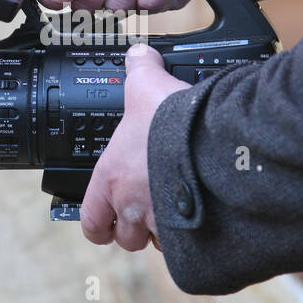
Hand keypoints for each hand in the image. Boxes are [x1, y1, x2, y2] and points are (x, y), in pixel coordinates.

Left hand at [80, 44, 189, 250]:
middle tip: (148, 211)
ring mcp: (161, 222)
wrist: (211, 142)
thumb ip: (141, 70)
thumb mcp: (148, 87)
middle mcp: (131, 206)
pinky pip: (185, 248)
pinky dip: (190, 239)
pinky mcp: (191, 233)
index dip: (97, 225)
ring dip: (162, 233)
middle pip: (125, 237)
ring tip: (175, 214)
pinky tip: (201, 221)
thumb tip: (138, 54)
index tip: (105, 224)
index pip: (91, 220)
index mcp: (112, 178)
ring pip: (156, 243)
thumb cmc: (171, 122)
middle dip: (136, 228)